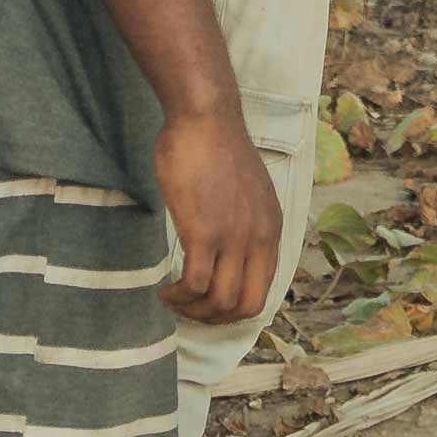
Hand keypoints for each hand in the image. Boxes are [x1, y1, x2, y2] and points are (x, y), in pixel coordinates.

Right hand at [149, 104, 282, 329]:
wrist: (205, 118)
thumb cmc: (216, 146)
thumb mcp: (248, 192)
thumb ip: (245, 221)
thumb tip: (229, 244)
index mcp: (272, 230)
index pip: (263, 290)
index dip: (234, 307)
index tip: (208, 302)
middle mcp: (259, 239)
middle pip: (246, 306)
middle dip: (216, 318)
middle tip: (190, 310)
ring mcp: (234, 238)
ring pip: (220, 301)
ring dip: (193, 310)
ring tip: (172, 299)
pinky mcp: (204, 233)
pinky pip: (195, 284)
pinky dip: (178, 296)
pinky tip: (164, 289)